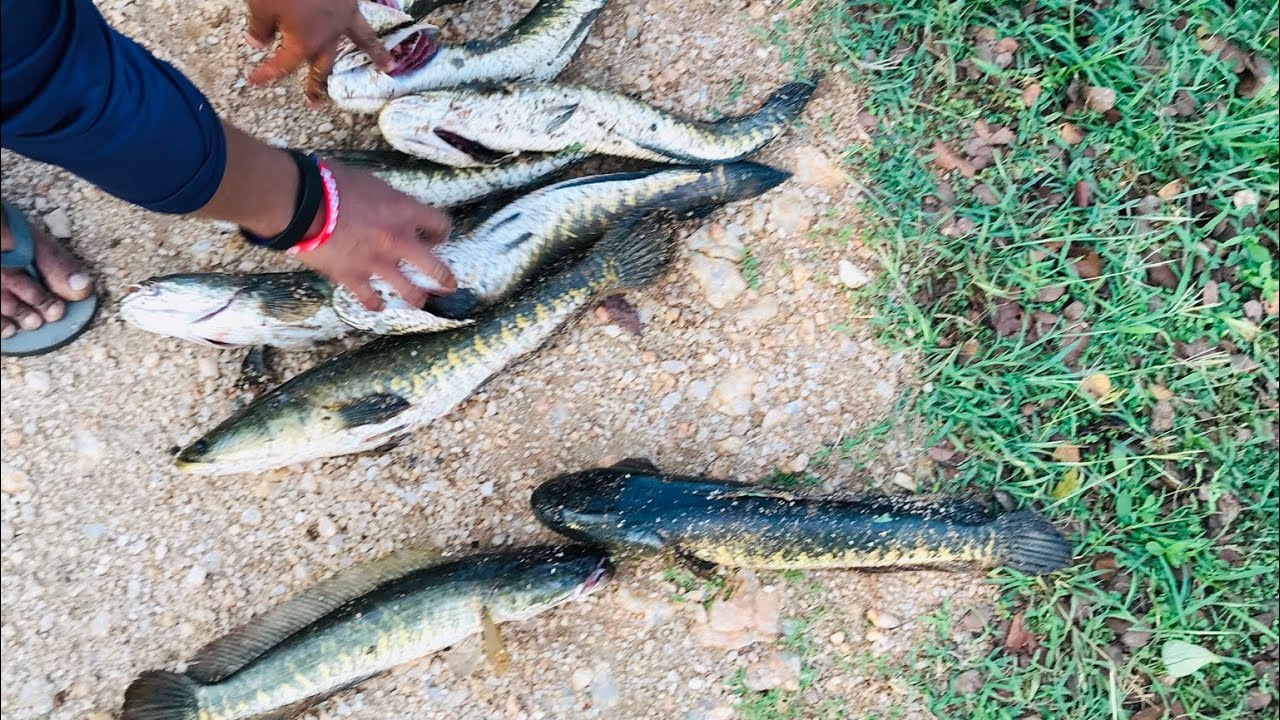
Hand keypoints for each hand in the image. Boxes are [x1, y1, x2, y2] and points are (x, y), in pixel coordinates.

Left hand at [244, 0, 392, 104]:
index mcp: (302, 43)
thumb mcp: (260, 4)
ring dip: (371, 57)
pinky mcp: (350, 6)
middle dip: (314, 86)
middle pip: (319, 67)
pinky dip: (376, 35)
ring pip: (356, 45)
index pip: (281, 65)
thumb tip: (258, 42)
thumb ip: (259, 27)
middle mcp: (326, 39)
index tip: (253, 81)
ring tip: (388, 67)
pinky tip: (387, 41)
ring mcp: (342, 23)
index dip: (266, 74)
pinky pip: (364, 26)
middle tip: (312, 103)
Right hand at [294, 161, 456, 309]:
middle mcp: (398, 241)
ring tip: (420, 301)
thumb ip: (387, 199)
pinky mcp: (353, 278)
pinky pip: (371, 300)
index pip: (440, 224)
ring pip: (411, 293)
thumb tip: (390, 207)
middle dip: (446, 279)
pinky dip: (376, 304)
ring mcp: (377, 264)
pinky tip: (378, 305)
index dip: (442, 231)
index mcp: (403, 211)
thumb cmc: (330, 182)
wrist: (299, 202)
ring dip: (418, 298)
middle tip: (449, 284)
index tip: (439, 236)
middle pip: (436, 268)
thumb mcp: (370, 182)